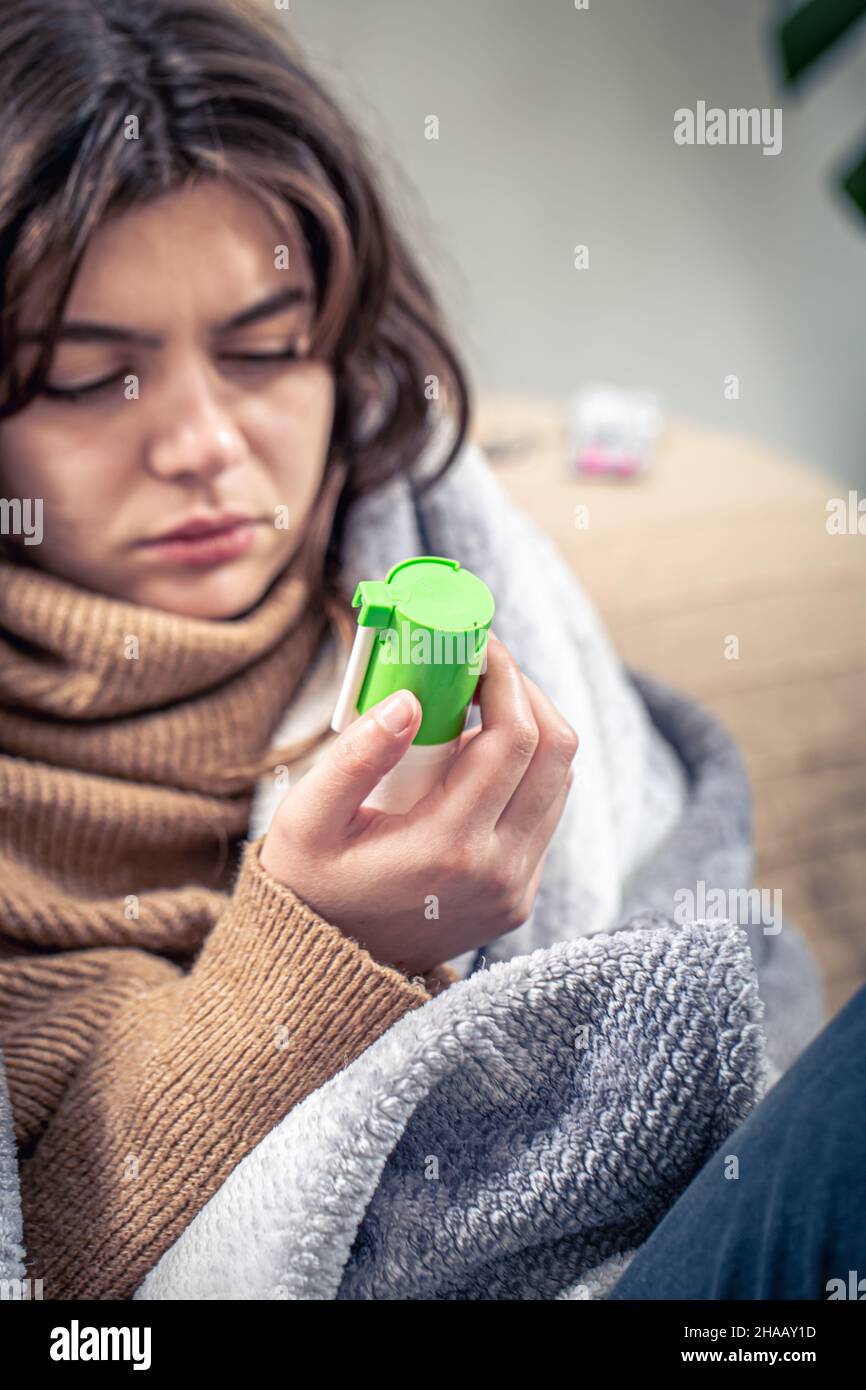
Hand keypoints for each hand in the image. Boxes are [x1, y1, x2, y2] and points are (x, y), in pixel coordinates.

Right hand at [259, 633, 578, 977]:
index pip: (515, 740)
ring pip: (560, 780)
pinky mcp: (519, 895)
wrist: (327, 971)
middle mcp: (498, 871)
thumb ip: (352, 758)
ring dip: (532, 730)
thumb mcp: (306, 821)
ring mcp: (515, 888)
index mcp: (449, 848)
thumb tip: (408, 699)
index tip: (479, 646)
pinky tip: (480, 756)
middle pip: (557, 753)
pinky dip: (526, 771)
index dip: (506, 678)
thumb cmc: (310, 886)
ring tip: (479, 707)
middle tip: (484, 668)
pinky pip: (546, 812)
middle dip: (528, 693)